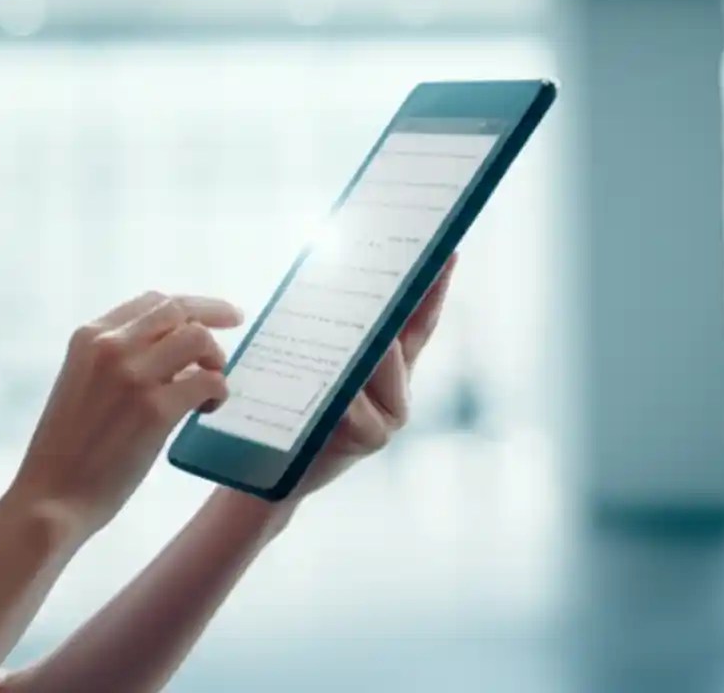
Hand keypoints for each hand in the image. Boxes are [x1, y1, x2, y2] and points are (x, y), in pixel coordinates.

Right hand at [15, 291, 242, 537]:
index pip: (152, 302)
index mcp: (89, 338)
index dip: (188, 307)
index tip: (211, 316)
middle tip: (236, 324)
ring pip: (198, 338)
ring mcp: (133, 376)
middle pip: (179, 310)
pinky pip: (208, 381)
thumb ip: (117, 362)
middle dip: (214, 314)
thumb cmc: (67, 451)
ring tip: (211, 387)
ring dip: (215, 359)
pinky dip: (218, 392)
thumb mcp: (81, 385)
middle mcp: (111, 347)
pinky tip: (206, 410)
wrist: (51, 496)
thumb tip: (177, 358)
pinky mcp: (155, 410)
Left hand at [286, 254, 458, 502]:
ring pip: (382, 364)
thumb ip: (337, 336)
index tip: (448, 253)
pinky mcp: (371, 437)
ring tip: (345, 345)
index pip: (417, 323)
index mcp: (387, 370)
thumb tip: (339, 281)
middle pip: (405, 338)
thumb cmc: (292, 411)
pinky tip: (331, 396)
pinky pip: (357, 402)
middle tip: (407, 267)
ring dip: (363, 352)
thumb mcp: (316, 364)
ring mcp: (388, 417)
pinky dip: (343, 394)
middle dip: (403, 305)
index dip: (434, 290)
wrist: (274, 471)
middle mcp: (396, 392)